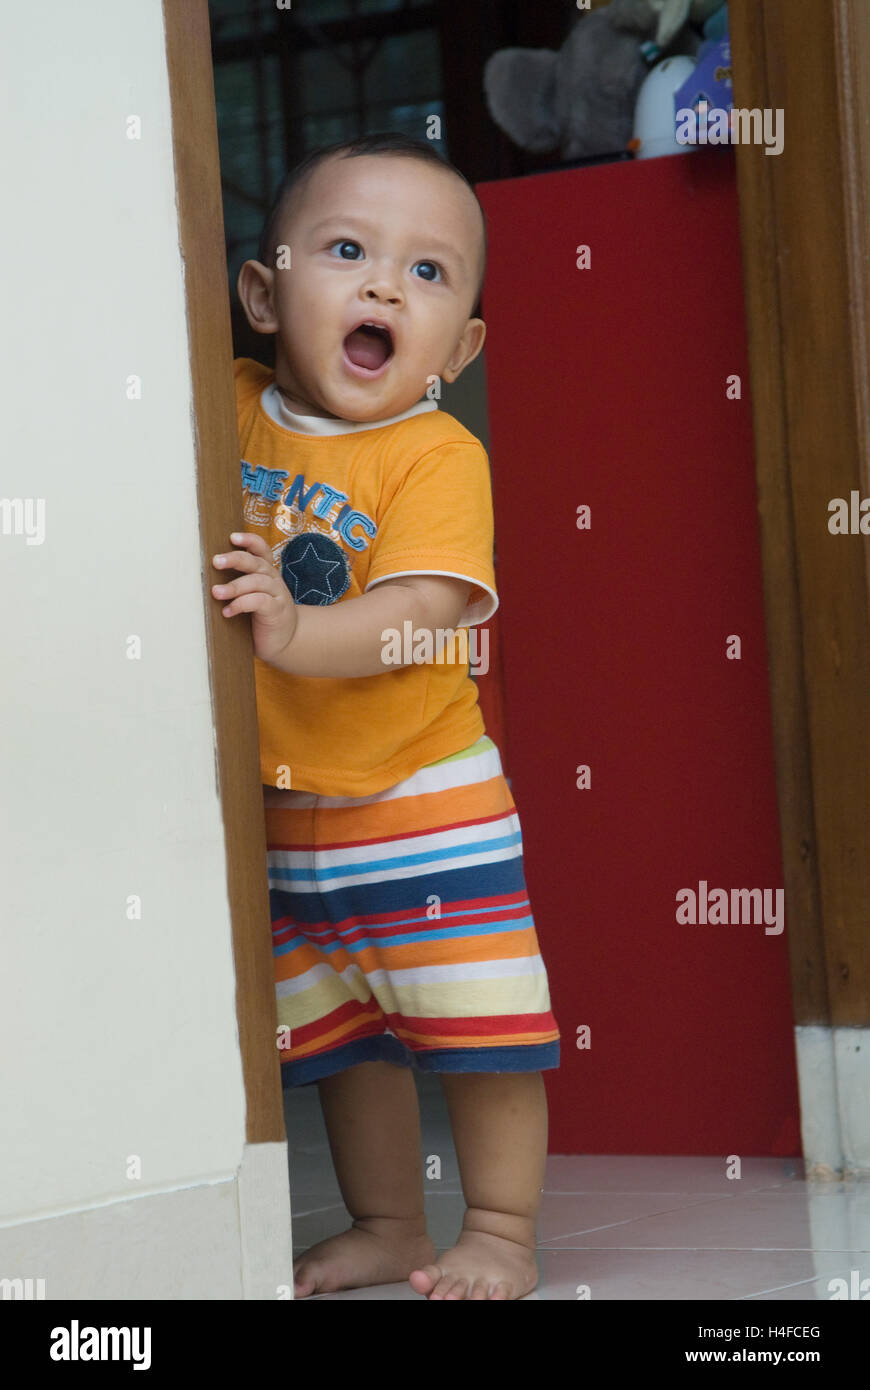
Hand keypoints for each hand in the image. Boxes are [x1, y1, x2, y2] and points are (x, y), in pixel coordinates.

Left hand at [211, 531, 298, 665]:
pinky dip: (241, 604)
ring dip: (234, 586)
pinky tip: (227, 612)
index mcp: (266, 572)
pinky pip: (260, 602)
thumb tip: (202, 579)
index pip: (261, 549)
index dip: (249, 541)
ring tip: (216, 592)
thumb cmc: (261, 617)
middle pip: (256, 562)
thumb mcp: (251, 596)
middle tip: (215, 561)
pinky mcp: (276, 611)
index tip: (232, 537)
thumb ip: (237, 585)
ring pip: (257, 582)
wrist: (286, 641)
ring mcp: (277, 595)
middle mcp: (273, 580)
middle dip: (235, 559)